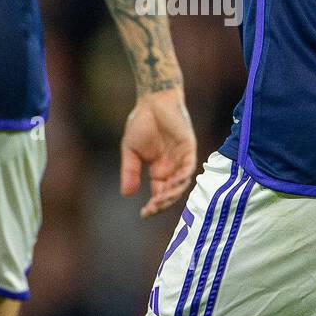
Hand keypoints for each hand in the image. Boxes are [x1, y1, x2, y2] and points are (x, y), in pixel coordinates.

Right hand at [120, 86, 196, 217]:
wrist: (152, 101)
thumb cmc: (141, 123)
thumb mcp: (130, 151)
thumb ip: (130, 172)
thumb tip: (126, 195)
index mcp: (159, 171)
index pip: (159, 194)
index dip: (154, 206)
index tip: (144, 214)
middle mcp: (172, 168)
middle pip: (171, 193)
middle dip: (162, 203)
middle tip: (152, 210)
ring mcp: (181, 159)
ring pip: (181, 183)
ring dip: (172, 194)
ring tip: (160, 200)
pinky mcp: (189, 148)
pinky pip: (188, 167)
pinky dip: (182, 177)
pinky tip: (172, 184)